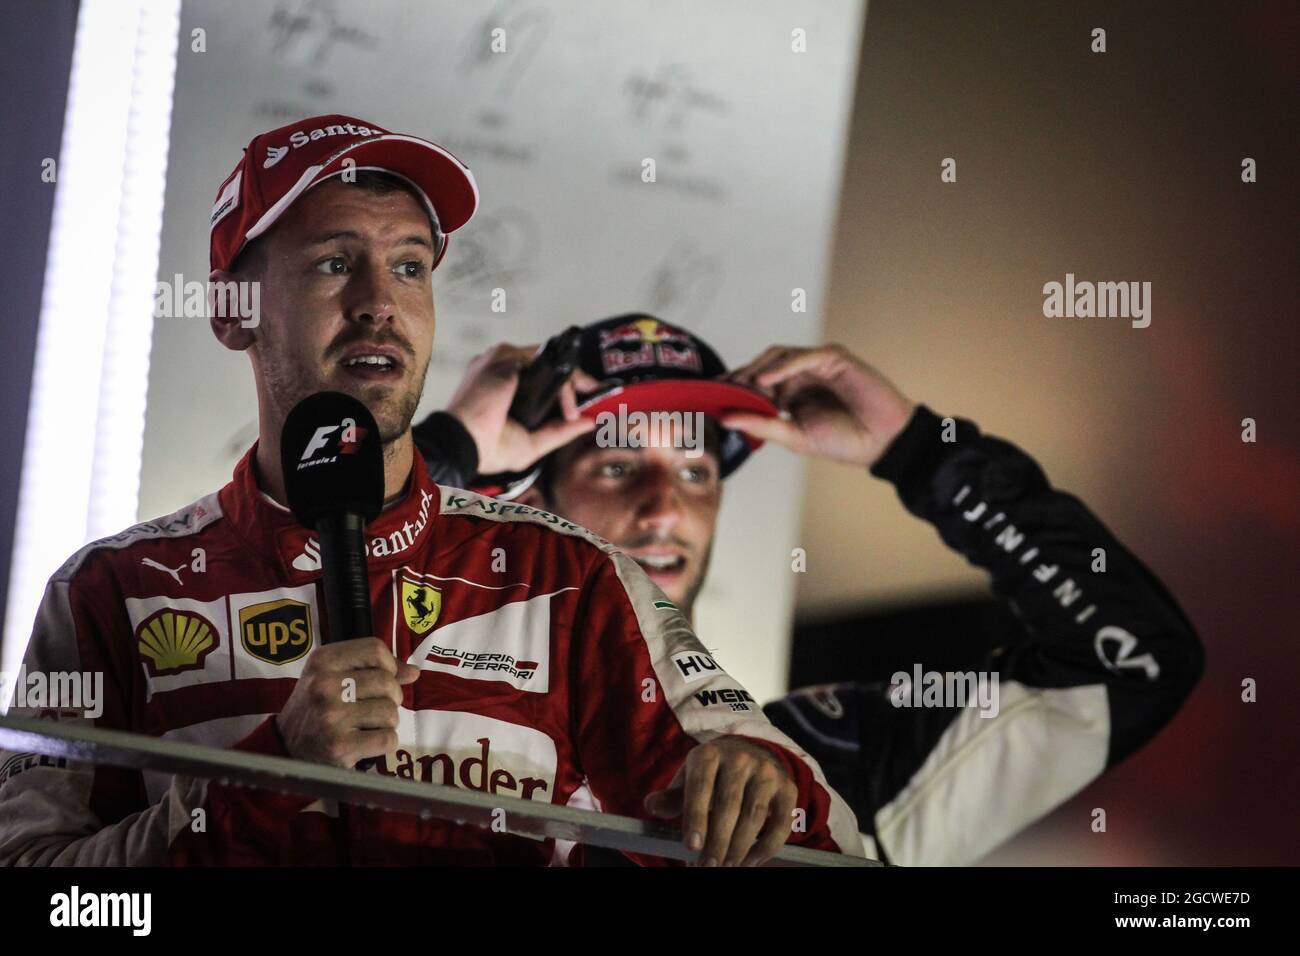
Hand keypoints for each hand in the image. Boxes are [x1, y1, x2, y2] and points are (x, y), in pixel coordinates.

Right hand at [275, 637, 419, 767]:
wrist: (285, 748)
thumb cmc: (316, 707)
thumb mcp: (333, 676)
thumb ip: (373, 668)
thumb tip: (414, 672)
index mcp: (322, 661)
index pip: (375, 649)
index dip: (389, 664)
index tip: (382, 678)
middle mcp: (324, 685)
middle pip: (387, 682)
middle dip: (391, 697)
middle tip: (374, 707)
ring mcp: (330, 716)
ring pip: (390, 712)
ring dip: (387, 722)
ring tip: (366, 725)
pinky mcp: (339, 746)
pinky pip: (388, 739)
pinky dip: (384, 743)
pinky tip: (365, 742)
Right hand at [445, 342, 597, 473]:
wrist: (465, 445)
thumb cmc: (487, 447)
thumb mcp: (533, 443)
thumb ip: (561, 431)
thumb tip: (590, 422)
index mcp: (506, 385)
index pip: (543, 374)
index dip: (567, 385)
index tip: (588, 396)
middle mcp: (505, 369)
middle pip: (551, 366)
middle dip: (576, 383)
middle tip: (591, 400)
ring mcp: (504, 361)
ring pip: (551, 363)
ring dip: (568, 388)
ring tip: (571, 413)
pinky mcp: (506, 360)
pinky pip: (546, 363)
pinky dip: (562, 385)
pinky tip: (565, 405)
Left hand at [645, 736, 798, 866]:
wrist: (752, 753)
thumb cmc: (713, 774)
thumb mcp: (689, 778)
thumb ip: (671, 797)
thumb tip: (651, 806)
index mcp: (709, 755)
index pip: (700, 786)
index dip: (695, 817)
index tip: (691, 846)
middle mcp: (740, 759)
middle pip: (728, 805)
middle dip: (717, 841)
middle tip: (707, 866)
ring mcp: (766, 773)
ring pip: (754, 815)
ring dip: (739, 847)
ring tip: (726, 866)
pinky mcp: (787, 789)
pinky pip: (780, 823)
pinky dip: (766, 847)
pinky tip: (750, 861)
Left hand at [723, 344, 915, 467]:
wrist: (884, 443)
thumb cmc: (845, 441)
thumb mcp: (795, 437)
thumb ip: (762, 425)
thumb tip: (724, 419)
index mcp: (790, 394)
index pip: (755, 383)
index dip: (733, 387)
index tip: (708, 397)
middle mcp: (801, 376)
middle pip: (761, 365)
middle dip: (740, 376)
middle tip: (719, 389)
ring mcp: (817, 365)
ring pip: (778, 356)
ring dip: (757, 369)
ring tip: (739, 385)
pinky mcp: (835, 358)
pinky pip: (803, 356)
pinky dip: (782, 365)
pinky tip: (765, 380)